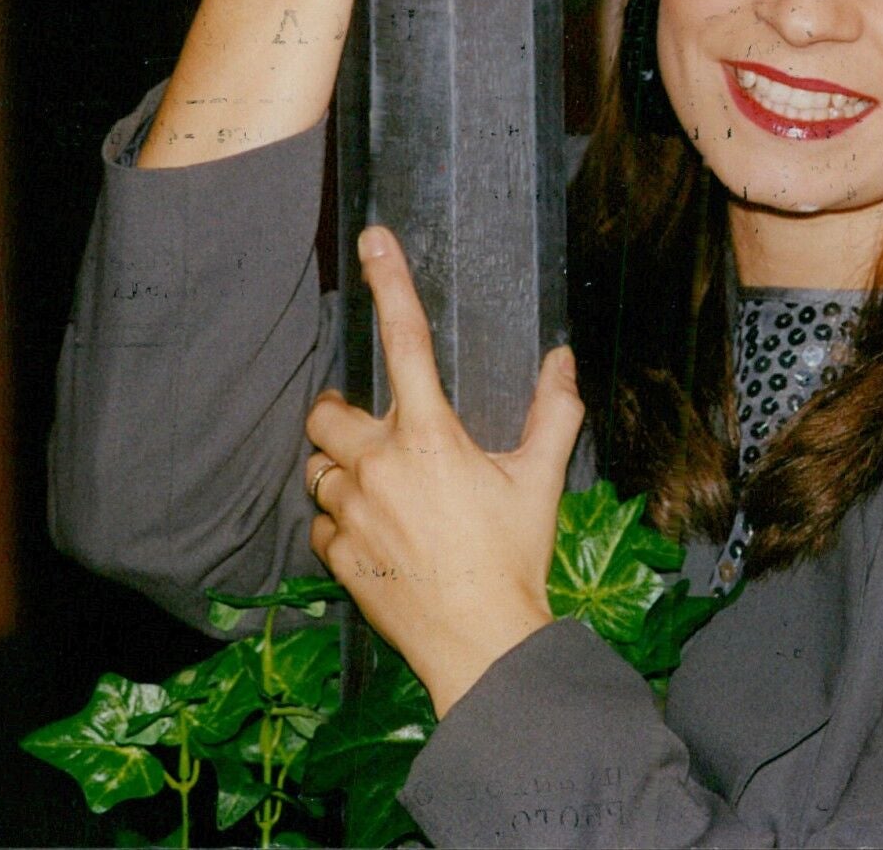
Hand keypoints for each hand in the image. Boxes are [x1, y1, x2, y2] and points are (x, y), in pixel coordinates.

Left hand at [303, 224, 584, 716]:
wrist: (481, 643)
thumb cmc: (513, 559)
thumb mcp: (540, 481)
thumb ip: (555, 414)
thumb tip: (563, 361)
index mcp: (430, 437)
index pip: (406, 342)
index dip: (391, 284)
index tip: (374, 239)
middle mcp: (379, 466)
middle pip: (328, 412)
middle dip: (341, 413)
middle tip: (371, 428)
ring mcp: (350, 513)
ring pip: (319, 469)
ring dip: (340, 470)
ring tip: (378, 489)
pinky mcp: (337, 556)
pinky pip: (322, 523)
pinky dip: (341, 522)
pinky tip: (377, 536)